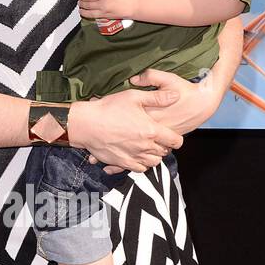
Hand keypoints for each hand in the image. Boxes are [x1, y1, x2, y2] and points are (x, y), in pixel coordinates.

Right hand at [68, 84, 182, 171]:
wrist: (87, 125)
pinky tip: (138, 155)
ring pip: (153, 162)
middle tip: (158, 139)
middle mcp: (145, 146)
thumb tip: (175, 95)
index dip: (177, 139)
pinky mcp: (123, 163)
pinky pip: (140, 169)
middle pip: (165, 152)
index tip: (173, 136)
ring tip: (148, 147)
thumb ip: (157, 98)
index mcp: (151, 130)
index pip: (175, 141)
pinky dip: (142, 164)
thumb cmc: (109, 109)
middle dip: (164, 147)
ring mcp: (134, 156)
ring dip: (154, 156)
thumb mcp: (134, 97)